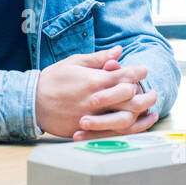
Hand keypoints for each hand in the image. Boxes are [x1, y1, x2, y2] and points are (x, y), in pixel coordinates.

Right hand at [34, 45, 153, 138]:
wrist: (32, 102)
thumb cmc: (54, 79)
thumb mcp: (75, 63)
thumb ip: (99, 59)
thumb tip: (119, 52)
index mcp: (94, 80)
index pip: (124, 76)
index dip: (138, 72)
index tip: (144, 70)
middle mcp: (96, 99)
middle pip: (130, 98)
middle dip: (145, 94)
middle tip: (153, 91)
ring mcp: (92, 117)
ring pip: (125, 118)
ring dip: (142, 113)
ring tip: (151, 109)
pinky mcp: (87, 129)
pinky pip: (114, 132)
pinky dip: (129, 129)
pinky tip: (139, 124)